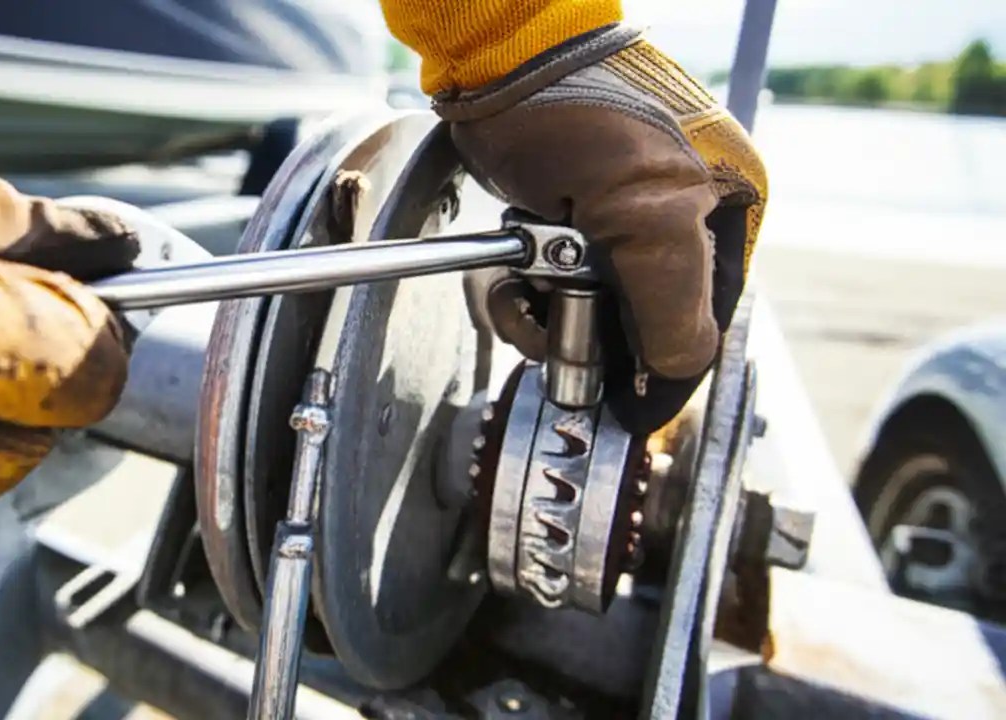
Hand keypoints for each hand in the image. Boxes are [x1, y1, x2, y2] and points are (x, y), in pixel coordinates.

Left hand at [440, 26, 766, 431]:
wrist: (496, 57)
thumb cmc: (578, 112)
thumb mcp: (643, 209)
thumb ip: (673, 296)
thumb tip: (681, 369)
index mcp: (726, 204)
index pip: (709, 314)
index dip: (669, 370)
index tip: (631, 414)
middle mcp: (679, 214)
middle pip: (645, 317)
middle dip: (593, 338)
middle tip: (556, 340)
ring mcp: (619, 217)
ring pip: (591, 308)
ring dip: (549, 319)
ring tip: (522, 299)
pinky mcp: (564, 219)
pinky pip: (552, 284)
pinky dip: (526, 295)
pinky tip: (510, 285)